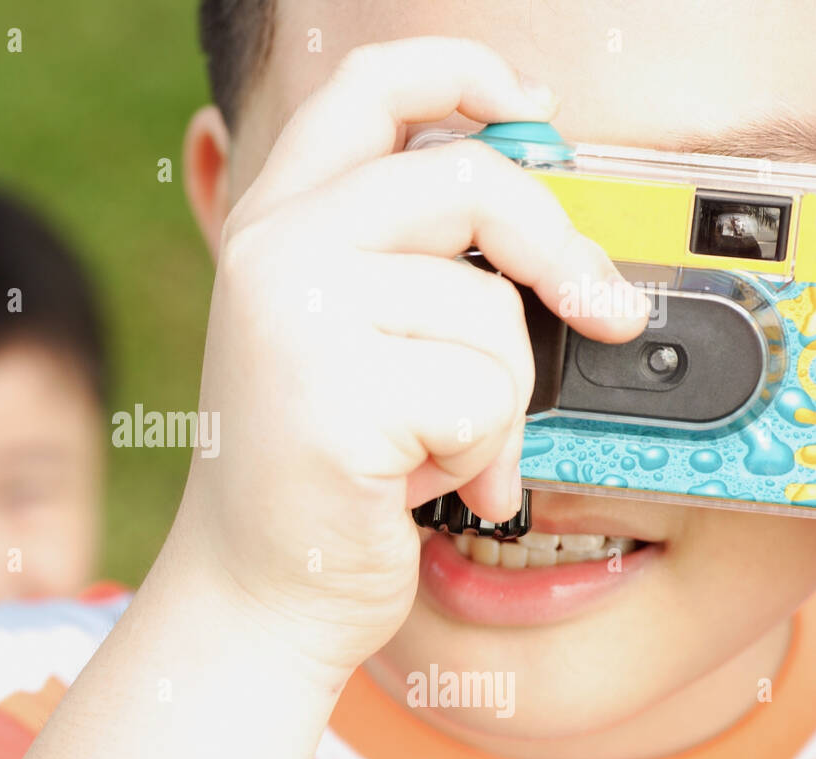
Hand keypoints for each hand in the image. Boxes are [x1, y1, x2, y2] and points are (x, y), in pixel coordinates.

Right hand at [172, 37, 649, 674]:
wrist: (250, 594)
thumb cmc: (315, 473)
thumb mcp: (344, 340)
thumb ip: (411, 265)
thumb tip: (544, 231)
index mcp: (272, 225)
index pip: (369, 86)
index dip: (462, 72)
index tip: (531, 107)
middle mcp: (273, 254)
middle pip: (468, 180)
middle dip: (555, 252)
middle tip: (600, 310)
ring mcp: (294, 319)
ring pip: (492, 314)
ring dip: (496, 400)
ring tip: (427, 448)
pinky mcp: (334, 398)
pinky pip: (484, 397)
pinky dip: (481, 457)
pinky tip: (416, 485)